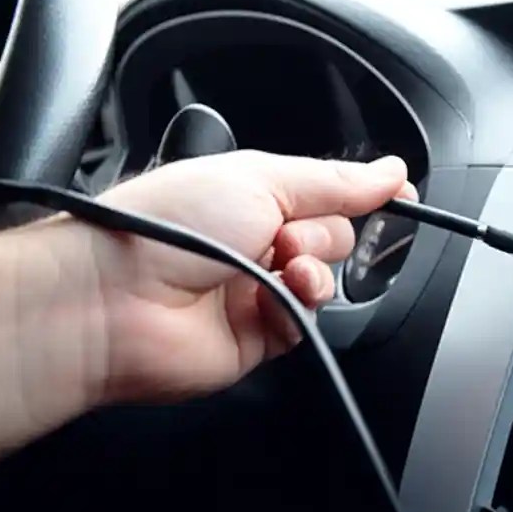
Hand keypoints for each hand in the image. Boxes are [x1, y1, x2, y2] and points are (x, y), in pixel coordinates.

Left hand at [92, 151, 414, 401]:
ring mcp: (253, 292)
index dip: (360, 196)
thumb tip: (392, 171)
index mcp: (249, 196)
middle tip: (287, 234)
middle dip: (322, 235)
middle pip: (333, 240)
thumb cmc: (165, 225)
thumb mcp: (262, 178)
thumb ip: (336, 181)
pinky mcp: (254, 340)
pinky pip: (306, 326)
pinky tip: (278, 299)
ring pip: (324, 284)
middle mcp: (252, 242)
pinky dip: (300, 312)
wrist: (115, 297)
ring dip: (315, 273)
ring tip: (285, 267)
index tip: (397, 195)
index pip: (325, 195)